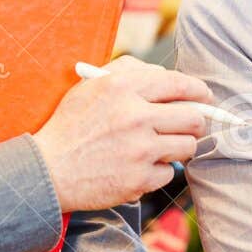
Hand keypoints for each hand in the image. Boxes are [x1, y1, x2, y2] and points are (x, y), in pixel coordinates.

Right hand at [33, 56, 212, 212]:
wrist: (46, 171)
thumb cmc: (70, 126)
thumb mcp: (91, 86)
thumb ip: (128, 72)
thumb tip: (166, 74)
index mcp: (122, 87)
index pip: (179, 83)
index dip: (199, 91)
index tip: (204, 97)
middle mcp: (135, 116)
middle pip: (194, 117)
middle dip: (196, 122)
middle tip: (188, 126)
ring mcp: (139, 149)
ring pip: (188, 146)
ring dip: (179, 147)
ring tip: (159, 147)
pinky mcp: (139, 179)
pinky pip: (169, 173)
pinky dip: (158, 171)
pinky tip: (138, 167)